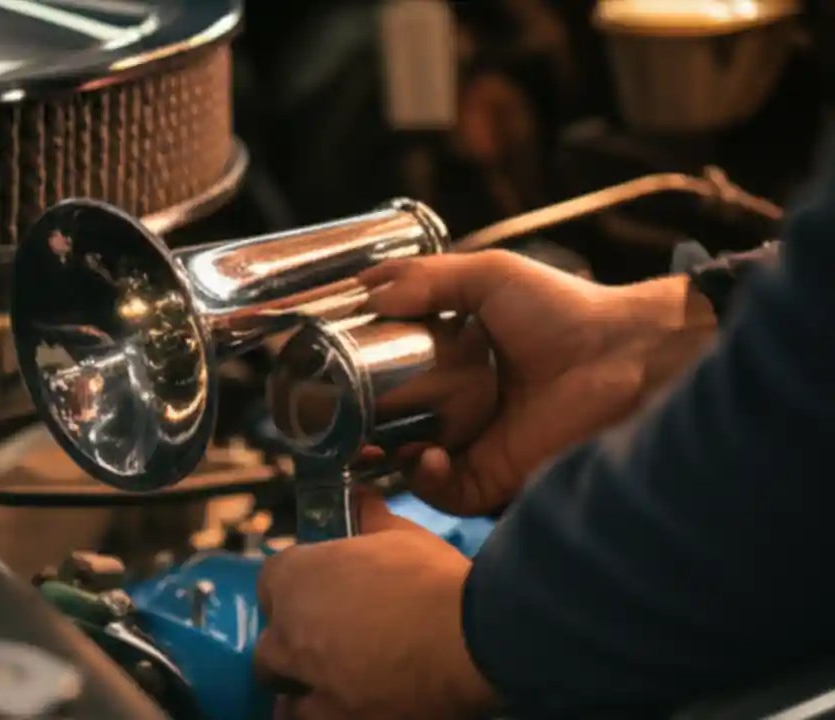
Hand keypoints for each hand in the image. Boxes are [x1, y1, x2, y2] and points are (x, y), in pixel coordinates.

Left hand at [255, 490, 497, 719]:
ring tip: (322, 683)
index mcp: (298, 577)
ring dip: (295, 684)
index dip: (293, 588)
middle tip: (322, 642)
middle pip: (269, 643)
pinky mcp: (334, 716)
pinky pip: (305, 718)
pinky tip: (335, 708)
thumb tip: (359, 500)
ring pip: (280, 687)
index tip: (315, 594)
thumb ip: (368, 517)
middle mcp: (291, 631)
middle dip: (288, 642)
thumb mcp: (400, 535)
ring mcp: (310, 679)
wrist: (471, 637)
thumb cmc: (435, 579)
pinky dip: (315, 712)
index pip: (271, 581)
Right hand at [359, 250, 716, 514]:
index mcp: (459, 364)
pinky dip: (429, 482)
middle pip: (397, 430)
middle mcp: (464, 408)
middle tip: (340, 428)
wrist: (625, 354)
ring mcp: (479, 445)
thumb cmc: (565, 309)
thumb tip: (367, 289)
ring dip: (389, 463)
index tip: (334, 382)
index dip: (363, 387)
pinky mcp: (498, 476)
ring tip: (377, 449)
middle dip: (363, 435)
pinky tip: (427, 459)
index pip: (397, 382)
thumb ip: (427, 279)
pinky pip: (449, 493)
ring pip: (415, 468)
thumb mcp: (488, 276)